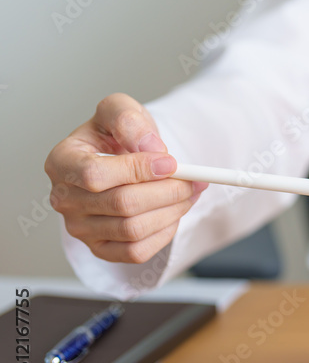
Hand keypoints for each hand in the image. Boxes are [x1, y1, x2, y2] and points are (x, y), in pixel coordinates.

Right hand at [44, 93, 205, 263]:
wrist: (120, 157)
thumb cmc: (116, 135)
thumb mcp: (120, 110)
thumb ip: (129, 120)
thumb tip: (150, 148)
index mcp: (62, 162)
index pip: (96, 175)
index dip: (139, 170)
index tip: (171, 163)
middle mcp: (64, 198)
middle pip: (122, 204)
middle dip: (168, 191)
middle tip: (193, 180)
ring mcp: (80, 228)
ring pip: (133, 229)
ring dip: (172, 211)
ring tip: (188, 193)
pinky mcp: (100, 248)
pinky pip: (136, 252)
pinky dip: (164, 233)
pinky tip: (172, 212)